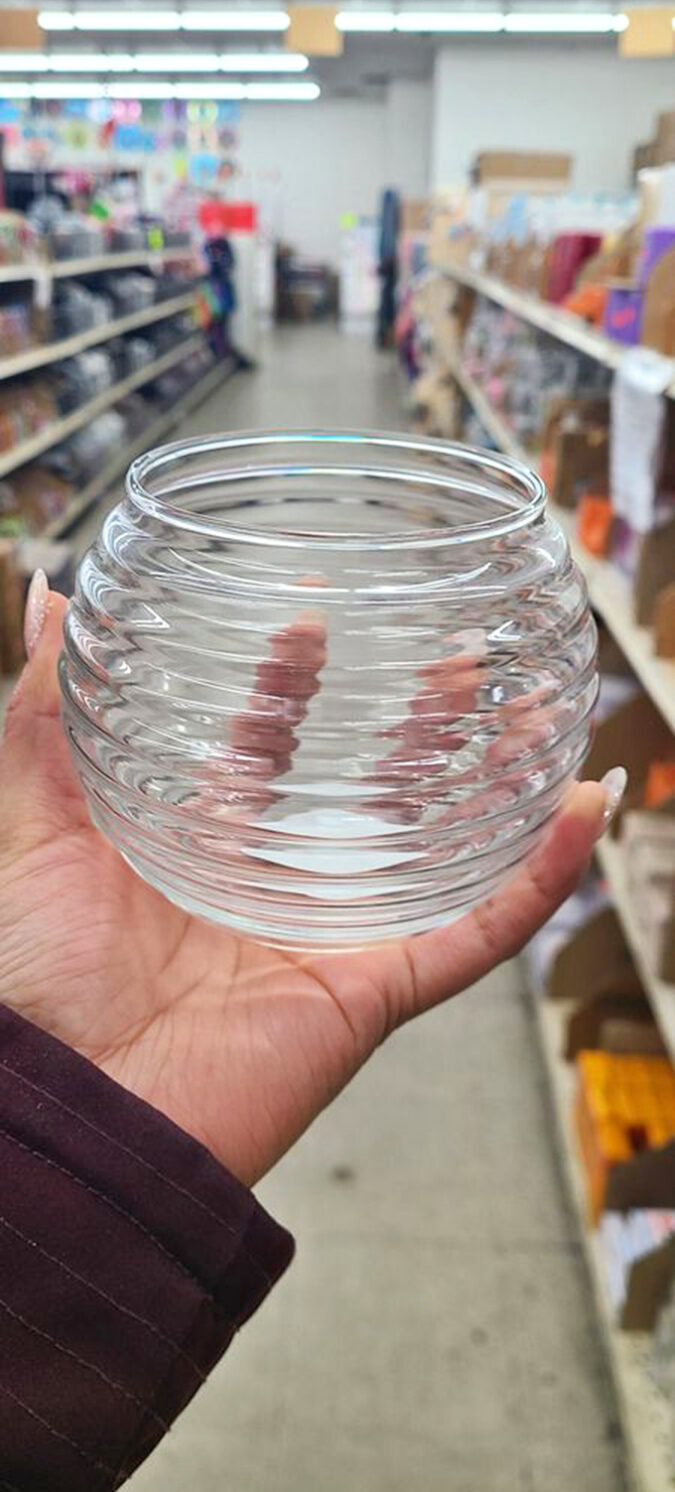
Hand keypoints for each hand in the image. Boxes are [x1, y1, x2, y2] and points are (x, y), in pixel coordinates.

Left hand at [0, 578, 619, 1187]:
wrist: (72, 1105)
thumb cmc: (39, 980)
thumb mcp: (36, 824)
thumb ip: (44, 716)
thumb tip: (48, 596)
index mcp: (202, 845)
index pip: (264, 747)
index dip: (289, 684)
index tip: (311, 619)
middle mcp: (277, 885)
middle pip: (373, 789)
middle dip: (424, 721)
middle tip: (467, 657)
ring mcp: (333, 934)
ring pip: (442, 849)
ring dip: (504, 783)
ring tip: (550, 712)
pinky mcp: (374, 988)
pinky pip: (475, 931)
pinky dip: (537, 877)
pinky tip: (583, 811)